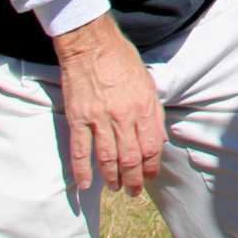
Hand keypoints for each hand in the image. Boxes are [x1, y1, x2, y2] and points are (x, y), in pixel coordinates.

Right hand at [54, 14, 164, 194]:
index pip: (151, 147)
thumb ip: (154, 113)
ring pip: (107, 158)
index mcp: (144, 107)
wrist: (92, 45)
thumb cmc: (122, 61)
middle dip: (133, 179)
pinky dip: (82, 171)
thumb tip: (159, 140)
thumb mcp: (148, 83)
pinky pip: (80, 151)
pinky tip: (86, 185)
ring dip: (112, 178)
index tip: (150, 176)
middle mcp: (124, 117)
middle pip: (130, 158)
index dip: (151, 166)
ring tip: (115, 188)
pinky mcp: (78, 119)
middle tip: (133, 191)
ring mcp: (99, 119)